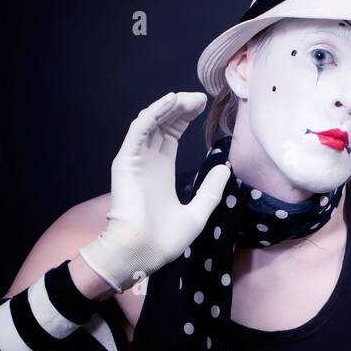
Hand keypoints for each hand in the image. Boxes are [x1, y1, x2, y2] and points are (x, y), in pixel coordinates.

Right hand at [79, 91, 231, 291]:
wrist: (143, 252)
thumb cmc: (164, 240)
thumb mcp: (198, 212)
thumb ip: (210, 191)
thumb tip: (225, 169)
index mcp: (161, 171)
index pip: (171, 134)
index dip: (184, 117)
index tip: (203, 106)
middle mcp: (147, 161)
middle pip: (162, 123)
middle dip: (180, 108)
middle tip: (200, 98)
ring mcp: (135, 159)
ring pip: (150, 122)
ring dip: (168, 106)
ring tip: (188, 98)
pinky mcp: (126, 160)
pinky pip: (139, 129)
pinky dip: (154, 113)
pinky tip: (170, 102)